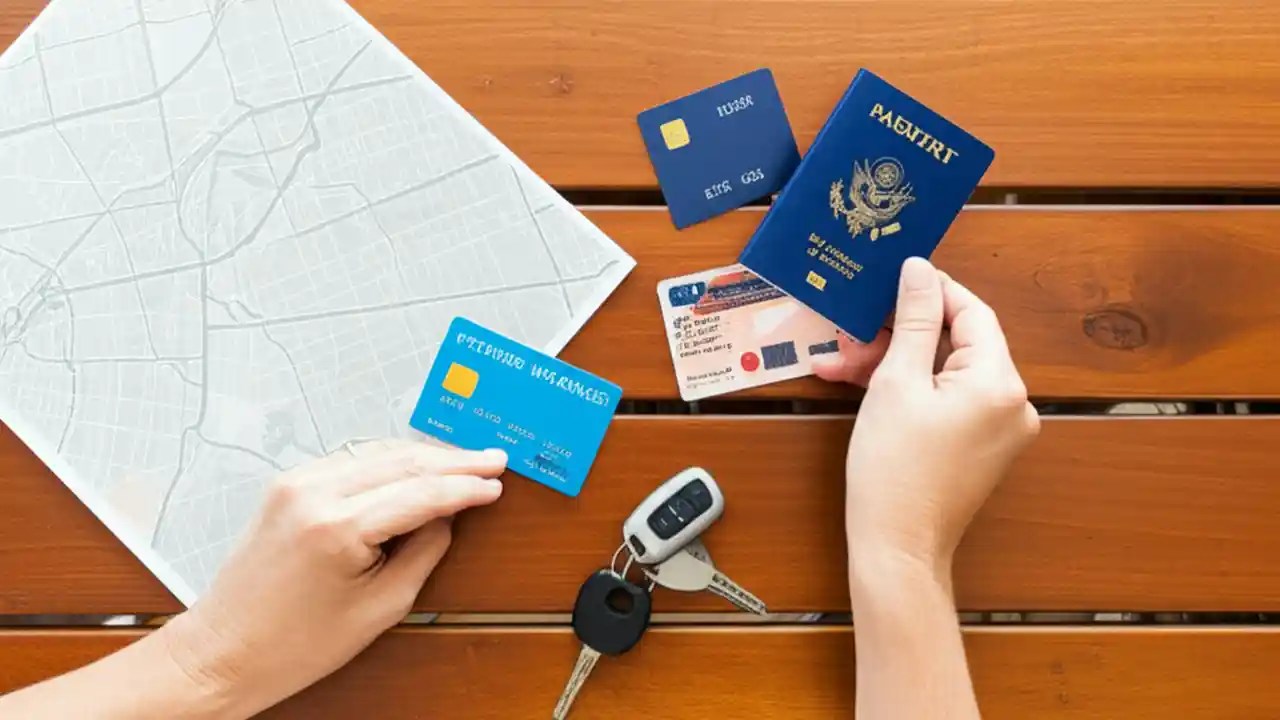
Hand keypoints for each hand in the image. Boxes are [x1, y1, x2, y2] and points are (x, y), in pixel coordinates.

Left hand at [162, 439, 507, 715]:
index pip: (421, 491)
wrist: (225, 651)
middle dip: (453, 460)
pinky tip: (414, 465)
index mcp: (336, 527)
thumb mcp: (380, 608)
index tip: (494, 485)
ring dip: (423, 455)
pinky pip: (351, 459)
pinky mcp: (287, 484)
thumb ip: (423, 553)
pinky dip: (388, 459)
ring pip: (378, 452)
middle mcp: (313, 493)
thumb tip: (446, 517)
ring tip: (462, 461)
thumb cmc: (293, 645)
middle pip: (402, 460)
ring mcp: (295, 483)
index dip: (465, 487)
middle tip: (491, 460)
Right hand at [811, 258, 1038, 588]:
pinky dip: (909, 391)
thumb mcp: (896, 382)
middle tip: (853, 332)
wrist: (896, 548)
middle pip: (956, 344)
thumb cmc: (894, 471)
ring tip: (842, 365)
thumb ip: (913, 320)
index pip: (972, 312)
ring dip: (895, 363)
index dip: (932, 290)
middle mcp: (1013, 404)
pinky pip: (947, 401)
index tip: (895, 276)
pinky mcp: (981, 448)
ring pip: (945, 373)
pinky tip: (863, 387)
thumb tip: (920, 270)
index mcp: (1000, 383)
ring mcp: (1000, 430)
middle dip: (899, 334)